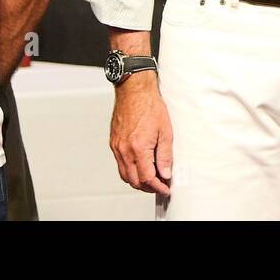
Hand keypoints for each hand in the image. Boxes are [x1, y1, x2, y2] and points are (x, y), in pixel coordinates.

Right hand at [109, 73, 172, 194]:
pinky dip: (130, 169)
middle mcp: (124, 150)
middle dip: (148, 187)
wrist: (134, 90)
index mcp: (138, 148)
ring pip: (125, 175)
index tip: (165, 188)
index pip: (147, 178)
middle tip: (160, 185)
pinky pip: (120, 164)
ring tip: (152, 176)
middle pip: (134, 180)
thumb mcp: (165, 131)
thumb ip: (165, 155)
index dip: (158, 187)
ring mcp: (117, 147)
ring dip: (138, 180)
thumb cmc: (150, 106)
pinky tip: (141, 164)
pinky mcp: (114, 143)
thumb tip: (166, 174)